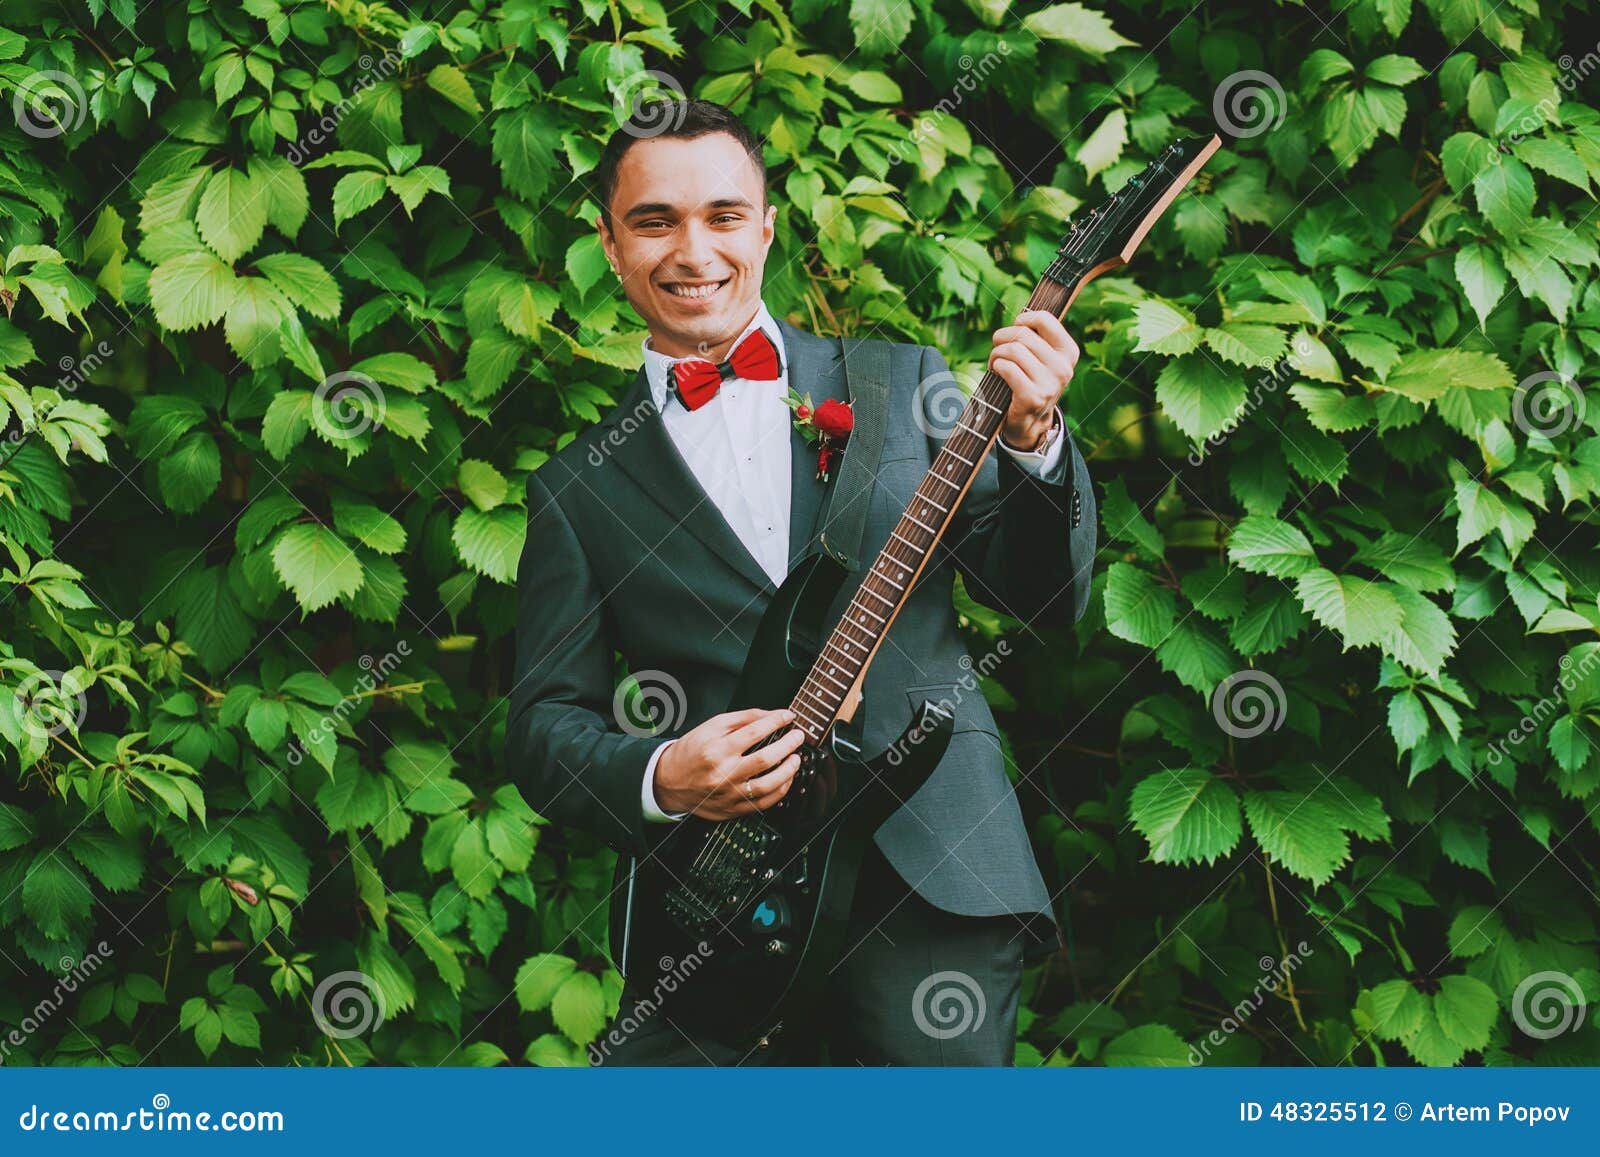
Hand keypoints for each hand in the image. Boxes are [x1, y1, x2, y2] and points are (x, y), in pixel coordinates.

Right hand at [653, 707, 804, 819]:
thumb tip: (770, 715)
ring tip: (796, 758)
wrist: (669, 782)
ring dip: (789, 770)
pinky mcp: (733, 809)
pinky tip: (786, 779)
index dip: (776, 721)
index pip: (754, 732)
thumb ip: (742, 719)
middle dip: (788, 745)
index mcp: (716, 749)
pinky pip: (764, 803)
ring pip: (768, 784)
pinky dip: (780, 790)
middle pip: (765, 759)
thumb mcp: (710, 727)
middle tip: (798, 737)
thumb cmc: (691, 752)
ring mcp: (729, 794)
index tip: (788, 716)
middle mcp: (723, 773)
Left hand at [989, 309, 1078, 449]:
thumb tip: (1022, 315)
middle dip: (1002, 338)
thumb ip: (1038, 336)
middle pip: (1022, 334)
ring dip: (996, 354)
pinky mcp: (1032, 396)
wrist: (1029, 421)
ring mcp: (1049, 383)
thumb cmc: (1031, 381)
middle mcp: (1063, 367)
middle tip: (997, 347)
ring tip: (995, 362)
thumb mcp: (1042, 358)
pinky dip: (996, 367)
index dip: (1023, 319)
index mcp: (1069, 352)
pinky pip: (1007, 367)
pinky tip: (996, 373)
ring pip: (1013, 350)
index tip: (1015, 327)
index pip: (1045, 319)